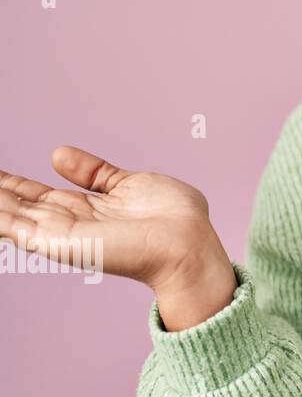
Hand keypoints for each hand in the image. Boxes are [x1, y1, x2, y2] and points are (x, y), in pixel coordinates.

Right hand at [0, 146, 232, 304]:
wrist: (189, 243)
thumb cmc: (173, 218)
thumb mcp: (128, 184)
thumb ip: (94, 172)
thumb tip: (57, 153)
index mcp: (84, 208)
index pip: (34, 194)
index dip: (9, 183)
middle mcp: (68, 222)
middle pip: (16, 204)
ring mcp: (63, 233)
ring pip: (10, 214)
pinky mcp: (61, 242)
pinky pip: (15, 227)